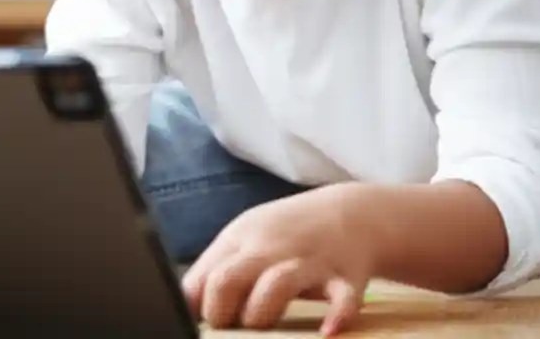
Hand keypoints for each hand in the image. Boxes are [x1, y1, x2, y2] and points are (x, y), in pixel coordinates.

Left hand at [181, 183, 375, 334]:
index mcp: (241, 240)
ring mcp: (307, 262)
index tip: (204, 321)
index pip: (202, 279)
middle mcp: (270, 249)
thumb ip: (217, 269)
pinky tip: (328, 331)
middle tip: (230, 325)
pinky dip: (337, 316)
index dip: (196, 308)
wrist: (353, 212)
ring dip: (262, 312)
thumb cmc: (288, 234)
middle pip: (228, 280)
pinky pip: (342, 299)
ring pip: (276, 286)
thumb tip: (185, 304)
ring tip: (263, 324)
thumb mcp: (247, 238)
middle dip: (220, 313)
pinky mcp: (344, 277)